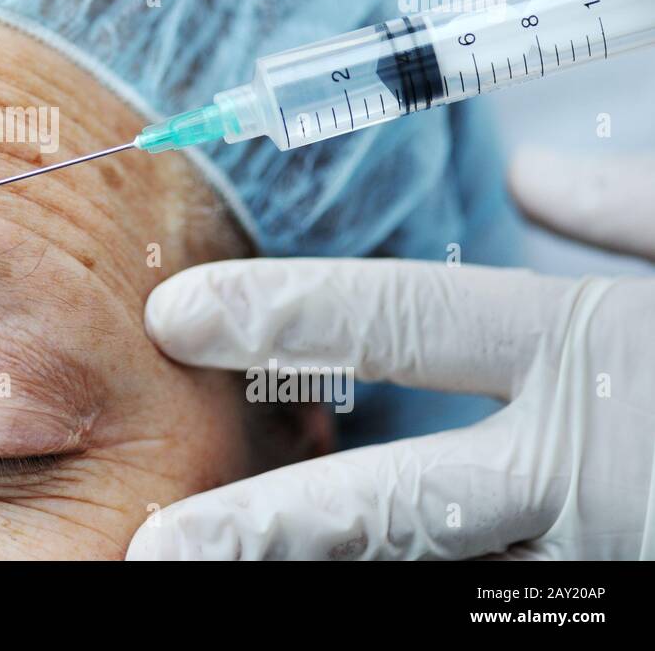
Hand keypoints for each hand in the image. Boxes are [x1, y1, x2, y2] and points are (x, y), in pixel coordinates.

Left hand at [126, 150, 654, 558]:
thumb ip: (622, 211)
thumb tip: (534, 172)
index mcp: (584, 348)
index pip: (399, 321)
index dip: (280, 316)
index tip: (176, 314)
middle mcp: (576, 463)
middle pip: (389, 498)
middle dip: (264, 524)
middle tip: (157, 545)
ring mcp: (596, 548)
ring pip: (426, 564)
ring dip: (324, 574)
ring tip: (209, 578)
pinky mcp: (616, 592)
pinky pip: (493, 592)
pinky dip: (416, 581)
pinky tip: (340, 580)